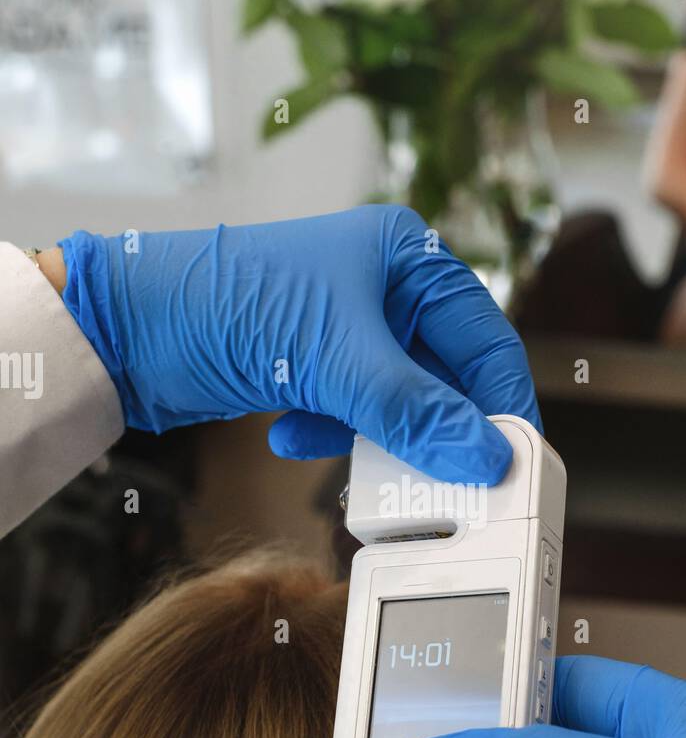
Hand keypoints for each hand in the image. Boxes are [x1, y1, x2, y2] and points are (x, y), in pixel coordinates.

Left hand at [58, 205, 539, 483]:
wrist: (126, 326)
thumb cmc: (228, 305)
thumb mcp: (338, 362)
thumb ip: (417, 413)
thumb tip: (489, 455)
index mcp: (407, 256)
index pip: (485, 339)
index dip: (499, 405)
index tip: (507, 464)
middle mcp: (385, 284)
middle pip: (443, 376)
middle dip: (431, 428)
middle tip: (443, 481)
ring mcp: (347, 323)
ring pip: (398, 399)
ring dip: (375, 434)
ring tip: (348, 453)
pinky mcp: (313, 359)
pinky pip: (353, 408)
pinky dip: (330, 430)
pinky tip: (294, 434)